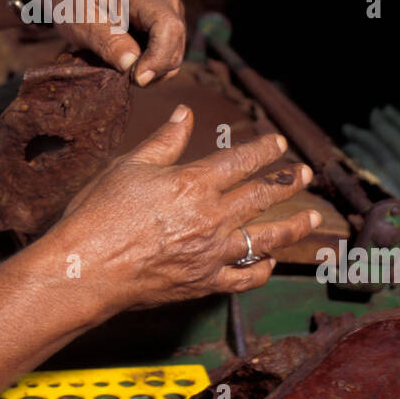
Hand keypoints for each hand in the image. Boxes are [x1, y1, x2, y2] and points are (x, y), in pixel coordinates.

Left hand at [21, 0, 185, 85]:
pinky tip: (127, 59)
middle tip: (119, 74)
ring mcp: (170, 9)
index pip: (169, 28)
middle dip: (153, 69)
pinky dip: (152, 63)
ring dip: (152, 69)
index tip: (136, 78)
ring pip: (175, 52)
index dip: (158, 58)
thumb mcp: (81, 20)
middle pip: (176, 45)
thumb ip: (106, 41)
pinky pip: (169, 51)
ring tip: (120, 65)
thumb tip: (131, 64)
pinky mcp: (167, 20)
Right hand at [42, 104, 320, 314]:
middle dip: (288, 182)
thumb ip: (164, 141)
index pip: (241, 161)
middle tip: (306, 173)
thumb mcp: (129, 166)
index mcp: (194, 183)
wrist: (87, 268)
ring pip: (264, 238)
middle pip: (261, 196)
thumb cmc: (100, 214)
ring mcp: (211, 253)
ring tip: (312, 219)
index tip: (279, 144)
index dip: (263, 150)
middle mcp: (211, 217)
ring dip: (292, 227)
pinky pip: (243, 278)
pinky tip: (267, 262)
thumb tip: (184, 114)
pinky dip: (260, 269)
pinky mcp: (204, 283)